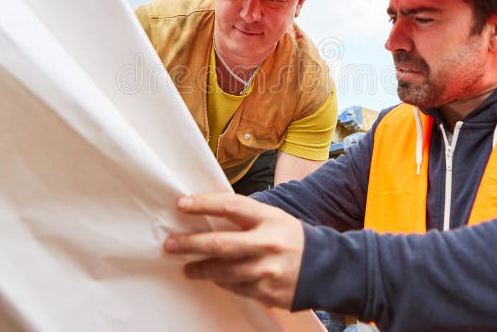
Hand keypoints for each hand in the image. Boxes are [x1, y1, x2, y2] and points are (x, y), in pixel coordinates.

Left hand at [164, 192, 303, 308]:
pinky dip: (222, 282)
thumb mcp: (274, 219)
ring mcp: (267, 270)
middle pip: (220, 244)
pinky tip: (213, 277)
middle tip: (170, 244)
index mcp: (268, 218)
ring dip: (201, 269)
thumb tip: (207, 216)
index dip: (203, 204)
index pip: (230, 206)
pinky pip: (235, 288)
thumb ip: (245, 218)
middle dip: (190, 244)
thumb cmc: (292, 239)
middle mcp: (267, 243)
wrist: (326, 269)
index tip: (181, 204)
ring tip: (186, 267)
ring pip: (223, 271)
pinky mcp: (266, 292)